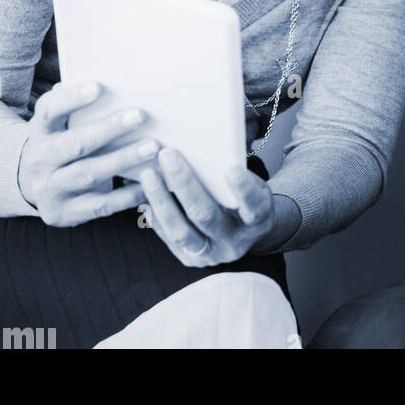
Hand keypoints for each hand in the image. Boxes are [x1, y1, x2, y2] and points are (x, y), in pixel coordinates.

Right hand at [17, 81, 158, 226]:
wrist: (30, 185)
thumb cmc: (60, 142)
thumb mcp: (59, 124)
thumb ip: (77, 106)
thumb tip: (111, 74)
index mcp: (40, 130)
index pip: (49, 110)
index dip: (72, 99)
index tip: (99, 87)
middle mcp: (41, 160)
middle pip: (75, 143)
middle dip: (108, 129)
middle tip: (140, 115)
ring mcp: (50, 190)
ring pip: (88, 174)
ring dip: (122, 159)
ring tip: (153, 146)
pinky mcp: (64, 213)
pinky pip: (99, 205)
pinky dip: (125, 195)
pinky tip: (148, 183)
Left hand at [138, 148, 291, 267]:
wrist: (246, 233)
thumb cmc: (247, 198)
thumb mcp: (254, 185)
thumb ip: (235, 172)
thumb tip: (206, 144)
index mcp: (258, 219)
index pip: (253, 206)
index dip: (243, 189)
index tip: (231, 169)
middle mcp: (235, 241)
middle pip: (206, 215)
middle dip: (184, 184)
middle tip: (167, 155)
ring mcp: (212, 254)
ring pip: (182, 232)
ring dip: (162, 201)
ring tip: (148, 174)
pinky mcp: (191, 260)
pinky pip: (169, 239)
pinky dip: (156, 217)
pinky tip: (146, 196)